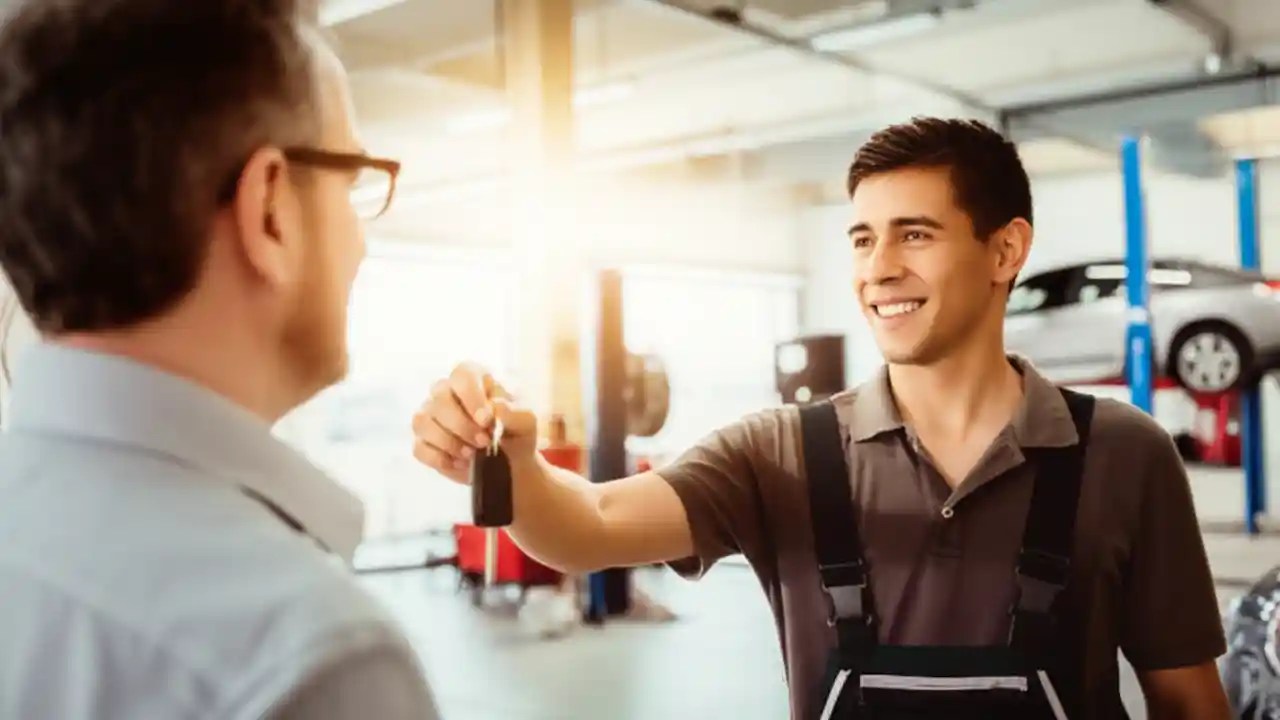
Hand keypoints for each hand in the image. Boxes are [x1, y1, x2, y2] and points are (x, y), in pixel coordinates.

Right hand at [411, 362, 538, 483]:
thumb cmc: (516, 432)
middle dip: (462, 426)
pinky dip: (440, 458)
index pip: (462, 375)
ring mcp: (431, 415)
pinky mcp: (423, 441)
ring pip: (423, 422)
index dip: (471, 397)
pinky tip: (460, 463)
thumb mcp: (527, 423)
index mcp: (474, 378)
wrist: (510, 462)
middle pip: (440, 399)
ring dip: (449, 442)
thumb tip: (496, 406)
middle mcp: (446, 391)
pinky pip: (419, 447)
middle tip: (483, 442)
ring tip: (472, 454)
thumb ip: (516, 413)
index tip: (486, 420)